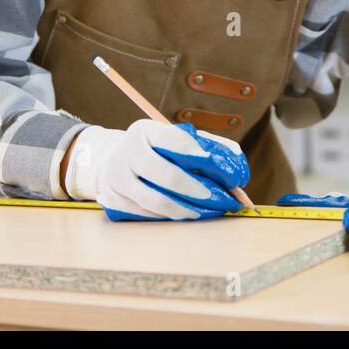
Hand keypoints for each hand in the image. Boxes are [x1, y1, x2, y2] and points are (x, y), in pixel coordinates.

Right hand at [64, 120, 248, 220]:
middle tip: (224, 199)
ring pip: (158, 201)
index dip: (202, 157)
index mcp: (146, 131)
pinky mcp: (114, 200)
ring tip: (211, 210)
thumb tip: (235, 160)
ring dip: (189, 209)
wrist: (112, 162)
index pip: (176, 141)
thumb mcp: (173, 138)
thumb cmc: (154, 150)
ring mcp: (118, 178)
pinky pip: (148, 214)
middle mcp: (129, 152)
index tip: (226, 172)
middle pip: (169, 176)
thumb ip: (205, 144)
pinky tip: (190, 214)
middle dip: (201, 190)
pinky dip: (172, 216)